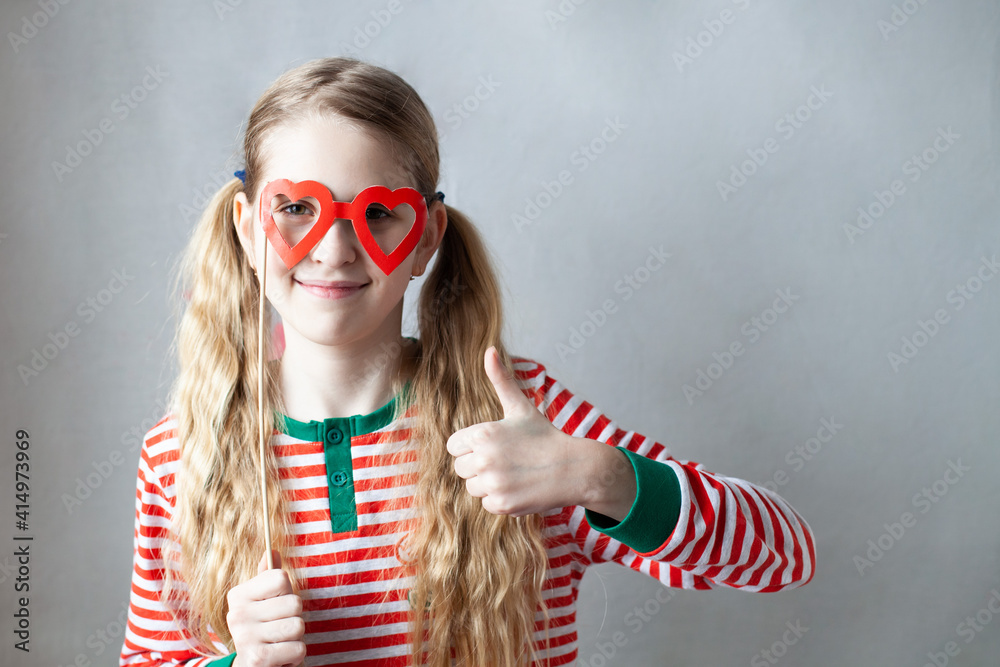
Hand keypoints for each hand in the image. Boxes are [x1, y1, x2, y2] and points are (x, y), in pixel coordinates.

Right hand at [227, 550, 305, 666]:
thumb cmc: (263, 629)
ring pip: (298, 626)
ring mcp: (245, 637)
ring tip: (279, 643)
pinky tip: (279, 657)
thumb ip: (268, 578)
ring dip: (295, 639)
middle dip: (294, 618)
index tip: (274, 607)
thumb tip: (273, 551)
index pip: (281, 578)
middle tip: (278, 629)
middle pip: (294, 603)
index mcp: (238, 595)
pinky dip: (294, 657)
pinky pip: (298, 649)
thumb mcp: (263, 602)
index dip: (287, 593)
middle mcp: (237, 614)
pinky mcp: (257, 659)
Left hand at [446, 346, 580, 516]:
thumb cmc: (543, 436)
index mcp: (482, 434)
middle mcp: (484, 459)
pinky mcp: (502, 505)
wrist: (573, 468)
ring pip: (472, 488)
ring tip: (513, 473)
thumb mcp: (520, 407)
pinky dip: (501, 499)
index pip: (453, 446)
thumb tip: (488, 349)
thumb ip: (500, 379)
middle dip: (478, 465)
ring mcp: (493, 484)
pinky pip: (486, 504)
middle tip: (505, 459)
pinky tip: (519, 487)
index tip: (492, 445)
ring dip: (489, 484)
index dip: (471, 446)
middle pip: (460, 468)